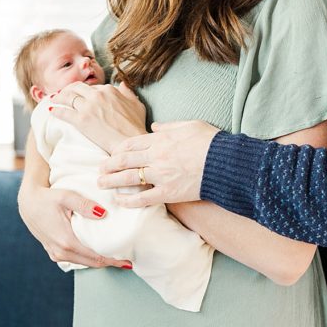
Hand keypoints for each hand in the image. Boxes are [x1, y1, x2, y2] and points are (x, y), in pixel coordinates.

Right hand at [17, 177, 129, 268]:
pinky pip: (75, 259)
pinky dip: (87, 258)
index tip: (128, 262)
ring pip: (83, 262)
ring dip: (99, 261)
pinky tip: (96, 252)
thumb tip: (103, 214)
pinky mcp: (53, 252)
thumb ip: (85, 205)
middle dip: (110, 263)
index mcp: (66, 241)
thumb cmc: (47, 198)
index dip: (114, 260)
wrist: (27, 203)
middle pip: (92, 263)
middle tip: (127, 261)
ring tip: (115, 257)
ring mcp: (56, 254)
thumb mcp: (66, 196)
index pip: (96, 257)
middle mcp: (61, 251)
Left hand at [50, 81, 146, 151]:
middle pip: (76, 88)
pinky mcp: (81, 120)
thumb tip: (122, 84)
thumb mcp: (137, 105)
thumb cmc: (136, 126)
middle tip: (62, 94)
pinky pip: (64, 113)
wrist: (130, 143)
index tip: (78, 94)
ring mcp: (88, 107)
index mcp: (109, 90)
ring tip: (54, 100)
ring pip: (67, 98)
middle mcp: (97, 95)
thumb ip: (128, 93)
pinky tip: (51, 111)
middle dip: (67, 90)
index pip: (91, 87)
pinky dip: (56, 111)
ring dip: (58, 98)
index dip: (83, 91)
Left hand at [98, 120, 219, 205]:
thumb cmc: (211, 142)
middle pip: (124, 160)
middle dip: (108, 165)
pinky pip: (144, 198)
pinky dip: (129, 200)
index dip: (117, 150)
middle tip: (99, 169)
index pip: (130, 143)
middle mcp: (156, 156)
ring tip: (100, 183)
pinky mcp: (169, 193)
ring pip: (129, 178)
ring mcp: (161, 175)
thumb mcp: (189, 125)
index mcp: (160, 139)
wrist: (228, 163)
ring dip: (112, 181)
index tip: (110, 154)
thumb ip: (168, 126)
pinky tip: (119, 201)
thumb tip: (154, 127)